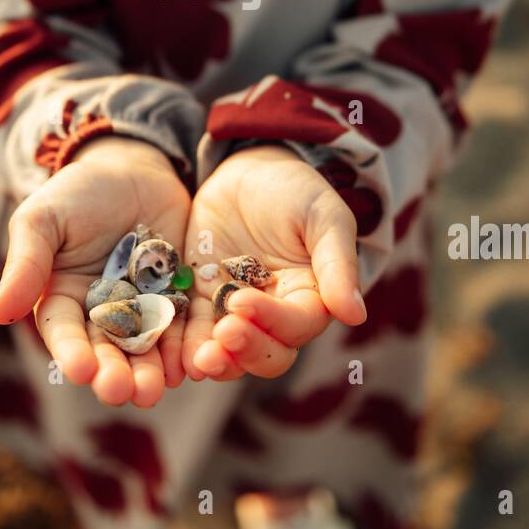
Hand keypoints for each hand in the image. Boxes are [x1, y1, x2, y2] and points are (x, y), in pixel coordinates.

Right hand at [0, 136, 190, 407]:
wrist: (131, 167)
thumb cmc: (77, 191)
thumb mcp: (44, 220)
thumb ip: (26, 263)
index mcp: (62, 300)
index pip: (64, 333)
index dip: (72, 353)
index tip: (82, 371)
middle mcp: (102, 314)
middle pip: (107, 351)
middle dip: (113, 374)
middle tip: (122, 392)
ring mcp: (143, 309)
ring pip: (146, 348)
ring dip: (150, 372)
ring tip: (154, 390)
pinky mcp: (179, 298)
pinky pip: (184, 326)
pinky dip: (187, 347)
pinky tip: (191, 364)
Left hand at [180, 145, 365, 381]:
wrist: (249, 168)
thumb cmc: (295, 188)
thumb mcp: (322, 216)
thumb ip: (337, 264)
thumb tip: (355, 315)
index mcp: (310, 297)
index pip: (297, 326)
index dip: (272, 322)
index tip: (243, 302)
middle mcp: (274, 313)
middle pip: (267, 353)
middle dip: (245, 351)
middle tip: (222, 335)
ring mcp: (234, 309)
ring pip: (229, 352)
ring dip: (215, 360)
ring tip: (198, 359)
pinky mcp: (200, 300)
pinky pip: (192, 331)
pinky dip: (184, 346)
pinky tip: (172, 351)